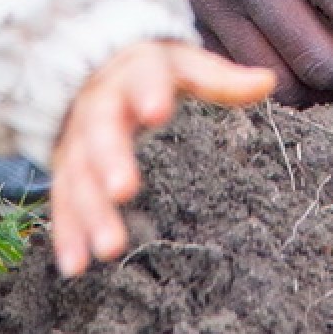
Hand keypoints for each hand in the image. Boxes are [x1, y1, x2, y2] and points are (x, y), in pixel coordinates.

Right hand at [50, 40, 274, 275]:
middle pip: (100, 130)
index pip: (141, 76)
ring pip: (79, 172)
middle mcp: (98, 103)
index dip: (148, 92)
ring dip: (91, 210)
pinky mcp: (65, 169)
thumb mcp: (186, 67)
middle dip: (111, 159)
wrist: (91, 68)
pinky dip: (67, 233)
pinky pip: (63, 201)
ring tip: (110, 249)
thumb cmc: (153, 73)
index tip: (156, 112)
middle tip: (125, 190)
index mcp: (133, 72)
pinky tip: (76, 266)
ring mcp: (76, 138)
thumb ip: (220, 79)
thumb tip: (269, 81)